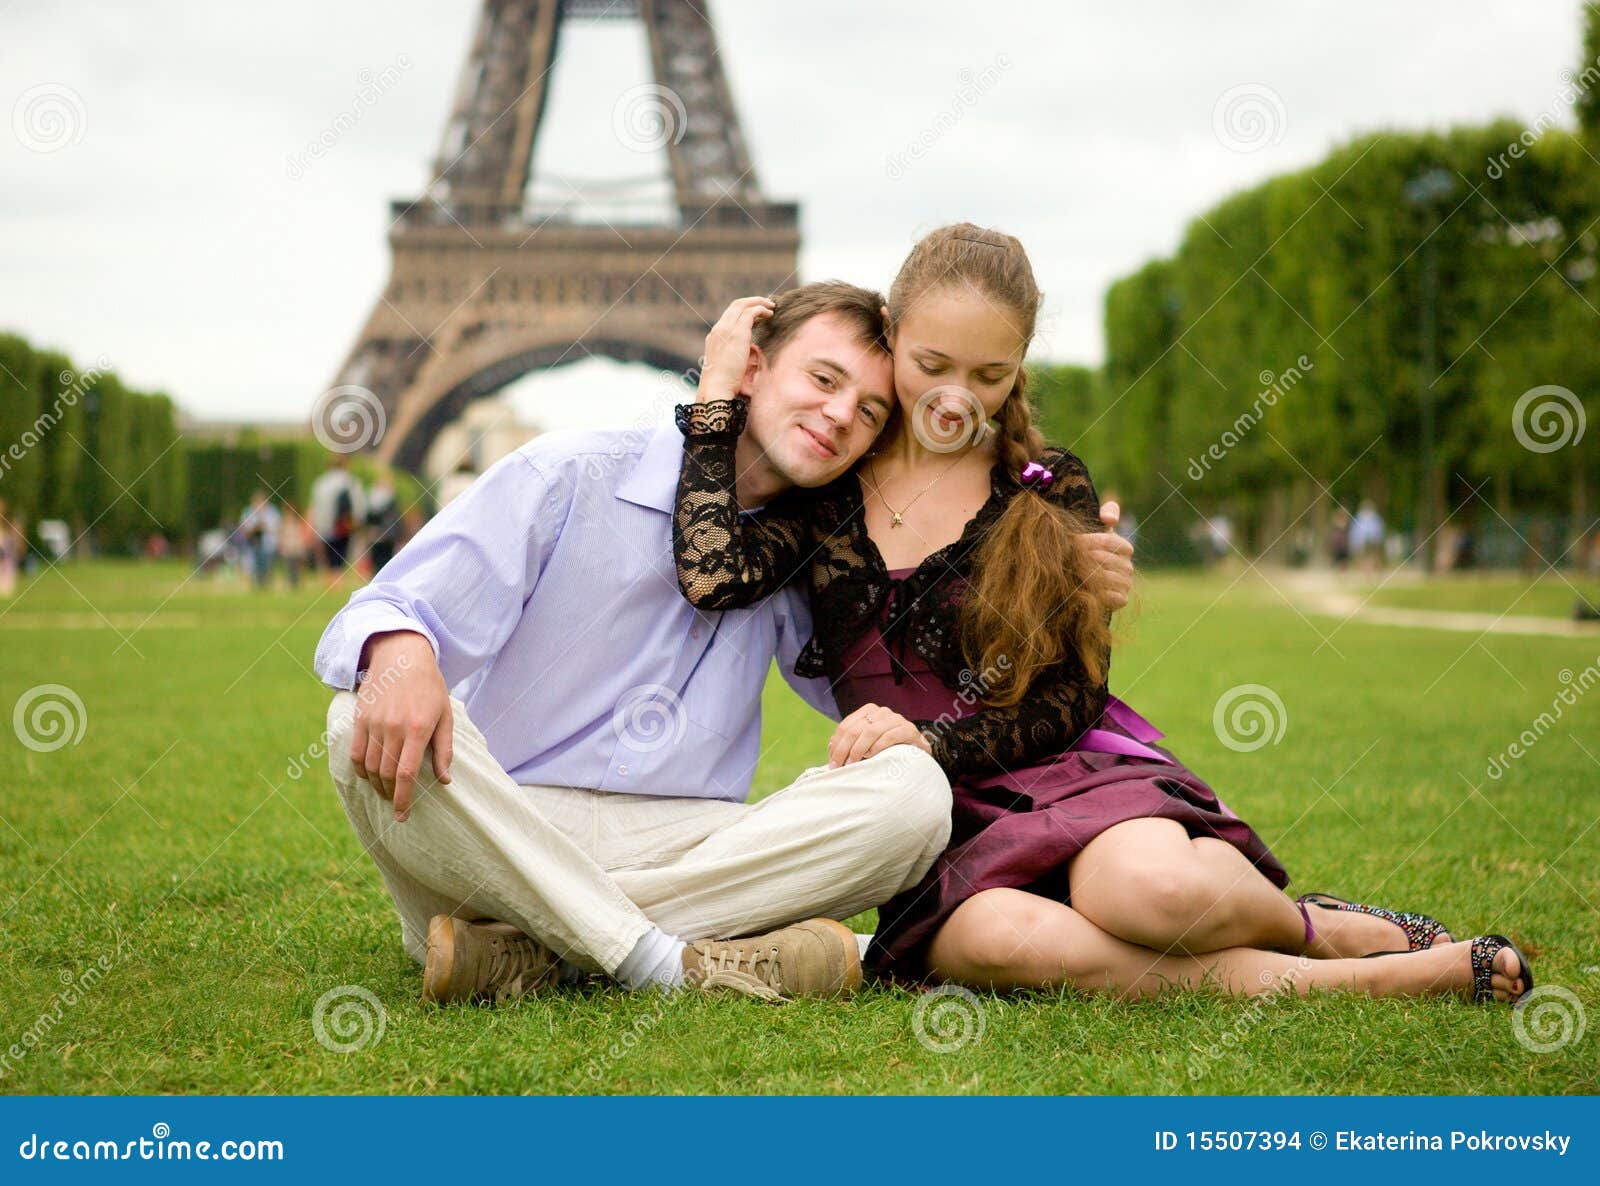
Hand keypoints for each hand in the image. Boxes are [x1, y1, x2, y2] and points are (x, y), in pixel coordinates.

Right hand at [349, 631, 453, 822]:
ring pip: (370, 767)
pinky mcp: (360, 719)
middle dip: (391, 796)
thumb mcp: (445, 715)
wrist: (402, 656)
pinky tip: (369, 776)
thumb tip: (445, 781)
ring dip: (376, 786)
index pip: (406, 774)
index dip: (404, 799)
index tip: (403, 816)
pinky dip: (361, 770)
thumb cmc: (430, 687)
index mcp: (418, 728)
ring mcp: (374, 723)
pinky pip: (356, 753)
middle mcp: (393, 728)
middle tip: (397, 805)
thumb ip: (445, 750)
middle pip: (386, 774)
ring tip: (386, 792)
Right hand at [696, 296, 774, 402]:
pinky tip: (770, 314)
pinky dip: (761, 309)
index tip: (757, 313)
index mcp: (715, 336)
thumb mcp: (726, 365)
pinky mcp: (737, 332)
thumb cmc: (723, 383)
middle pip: (735, 305)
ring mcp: (727, 329)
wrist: (716, 387)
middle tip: (766, 304)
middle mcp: (719, 328)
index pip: (730, 315)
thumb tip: (748, 353)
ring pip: (743, 305)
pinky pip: (751, 312)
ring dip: (759, 303)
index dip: (744, 310)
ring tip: (772, 307)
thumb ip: (734, 354)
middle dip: (752, 301)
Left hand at [827, 703, 931, 766]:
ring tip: (853, 764)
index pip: (846, 726)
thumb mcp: (867, 744)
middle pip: (856, 729)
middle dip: (844, 750)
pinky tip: (871, 756)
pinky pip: (890, 736)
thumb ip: (851, 743)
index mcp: (868, 711)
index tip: (832, 763)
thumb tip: (831, 749)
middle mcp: (882, 712)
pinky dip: (877, 747)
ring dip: (858, 749)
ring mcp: (896, 719)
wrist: (917, 754)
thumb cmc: (888, 750)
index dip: (836, 745)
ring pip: (871, 731)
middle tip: (840, 767)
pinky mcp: (909, 729)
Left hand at [1079, 500, 1133, 611]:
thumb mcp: (1099, 529)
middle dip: (1087, 557)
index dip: (1091, 540)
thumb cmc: (1090, 550)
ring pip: (1109, 578)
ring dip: (1090, 575)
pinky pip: (1114, 597)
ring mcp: (1127, 584)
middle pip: (1107, 560)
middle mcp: (1128, 566)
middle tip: (1071, 557)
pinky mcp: (1122, 599)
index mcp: (1125, 548)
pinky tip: (1086, 589)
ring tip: (1075, 572)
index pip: (1110, 541)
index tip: (1076, 541)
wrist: (1082, 579)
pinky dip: (1100, 594)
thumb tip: (1110, 519)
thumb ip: (1109, 512)